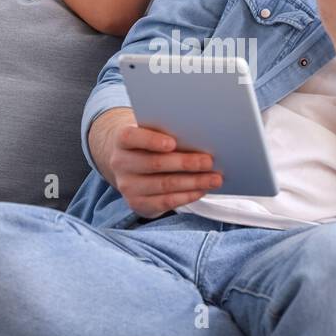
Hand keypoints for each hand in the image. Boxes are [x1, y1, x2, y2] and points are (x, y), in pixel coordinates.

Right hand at [89, 107, 222, 217]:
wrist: (129, 164)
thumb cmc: (149, 142)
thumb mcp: (151, 132)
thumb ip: (167, 132)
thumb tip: (200, 138)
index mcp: (122, 139)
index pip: (131, 137)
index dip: (151, 140)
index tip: (173, 143)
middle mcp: (120, 162)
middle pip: (155, 163)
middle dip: (186, 163)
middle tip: (209, 161)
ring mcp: (127, 185)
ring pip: (164, 184)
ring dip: (193, 182)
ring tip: (214, 179)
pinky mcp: (136, 203)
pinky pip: (165, 202)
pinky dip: (186, 196)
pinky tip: (201, 190)